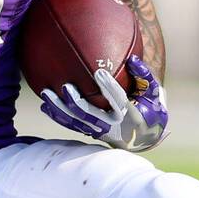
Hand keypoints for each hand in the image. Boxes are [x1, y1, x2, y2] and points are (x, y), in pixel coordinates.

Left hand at [40, 54, 168, 151]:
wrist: (144, 138)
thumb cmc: (150, 109)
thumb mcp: (154, 94)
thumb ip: (145, 77)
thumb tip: (132, 59)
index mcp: (130, 114)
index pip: (118, 100)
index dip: (109, 87)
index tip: (98, 72)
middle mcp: (113, 125)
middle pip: (90, 114)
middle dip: (75, 102)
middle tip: (65, 86)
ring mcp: (100, 131)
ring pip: (75, 121)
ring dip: (59, 108)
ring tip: (45, 92)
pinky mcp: (91, 133)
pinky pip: (71, 125)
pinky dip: (57, 116)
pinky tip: (44, 106)